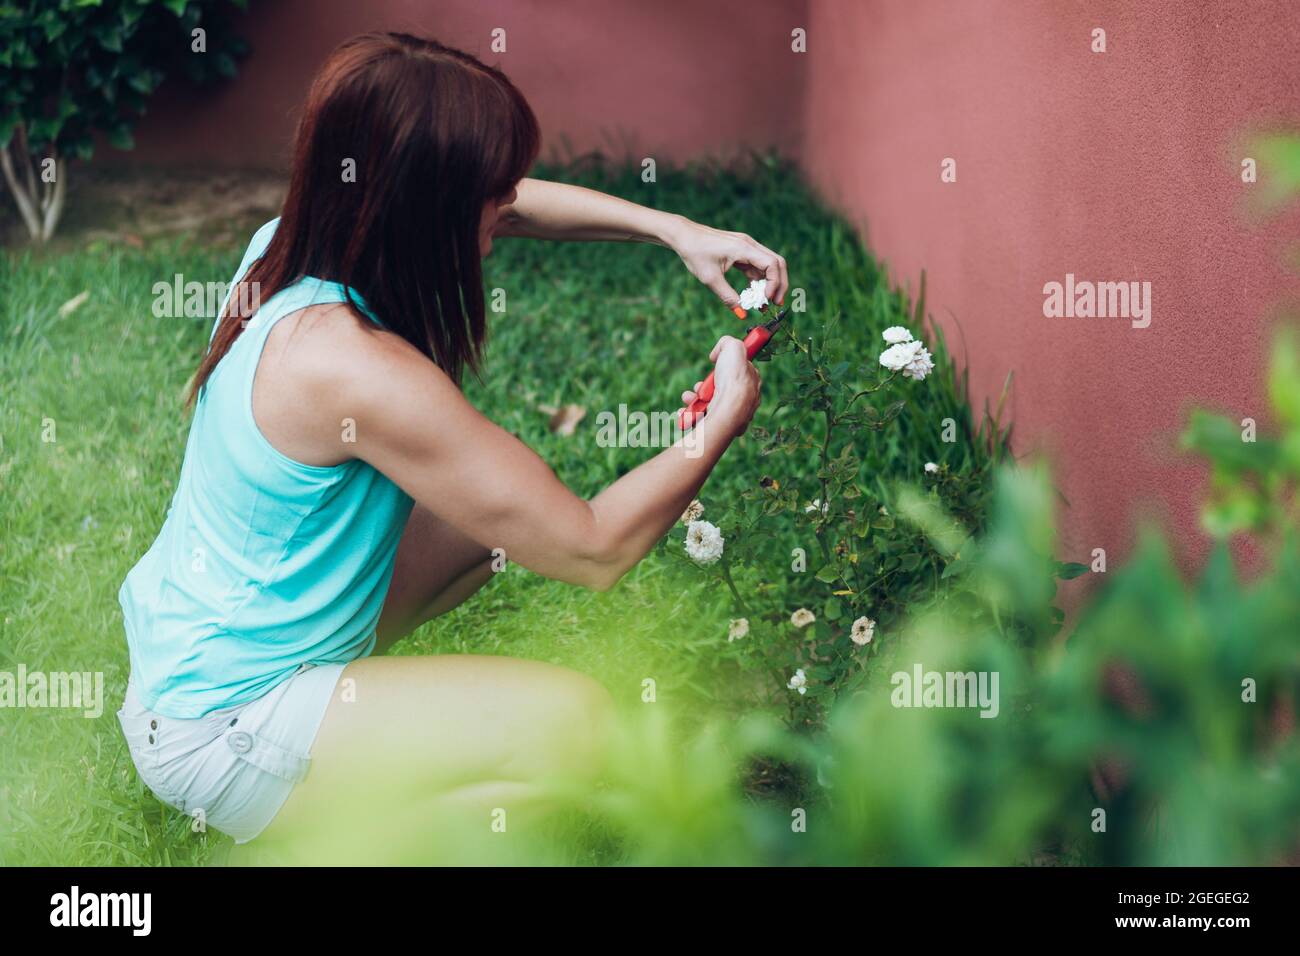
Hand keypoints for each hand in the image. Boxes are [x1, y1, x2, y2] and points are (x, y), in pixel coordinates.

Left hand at [667, 218, 788, 313]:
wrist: (684, 236)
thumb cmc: (695, 253)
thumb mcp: (710, 279)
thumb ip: (728, 297)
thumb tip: (742, 314)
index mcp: (744, 248)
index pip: (772, 265)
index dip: (775, 284)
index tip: (767, 300)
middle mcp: (749, 244)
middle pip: (777, 263)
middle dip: (780, 284)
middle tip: (776, 304)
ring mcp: (746, 246)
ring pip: (768, 264)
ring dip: (770, 283)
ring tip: (764, 303)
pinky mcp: (741, 250)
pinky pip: (756, 265)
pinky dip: (758, 279)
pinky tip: (754, 294)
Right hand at [681, 336, 761, 435]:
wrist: (729, 408)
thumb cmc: (734, 378)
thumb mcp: (734, 347)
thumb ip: (726, 343)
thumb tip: (716, 354)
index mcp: (750, 384)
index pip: (737, 375)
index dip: (722, 370)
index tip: (714, 366)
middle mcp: (743, 402)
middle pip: (718, 391)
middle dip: (702, 387)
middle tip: (699, 387)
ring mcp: (731, 416)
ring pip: (707, 406)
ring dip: (693, 400)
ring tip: (689, 398)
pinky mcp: (719, 428)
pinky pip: (701, 420)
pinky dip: (689, 415)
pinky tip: (685, 413)